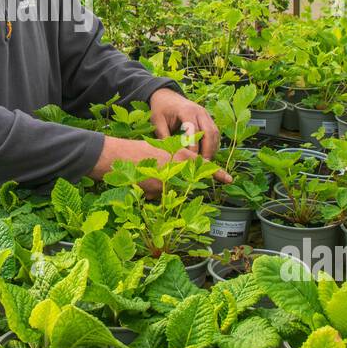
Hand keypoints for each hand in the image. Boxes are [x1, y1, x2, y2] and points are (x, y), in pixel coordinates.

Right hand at [89, 136, 231, 198]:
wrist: (116, 156)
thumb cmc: (137, 151)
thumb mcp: (160, 150)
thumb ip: (174, 161)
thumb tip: (182, 171)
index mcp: (180, 155)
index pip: (203, 165)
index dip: (217, 173)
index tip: (230, 179)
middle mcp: (177, 168)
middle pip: (188, 182)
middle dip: (179, 183)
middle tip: (163, 176)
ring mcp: (168, 181)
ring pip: (172, 191)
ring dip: (162, 189)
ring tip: (147, 176)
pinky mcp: (157, 192)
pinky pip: (159, 197)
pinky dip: (151, 193)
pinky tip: (141, 183)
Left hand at [149, 86, 220, 159]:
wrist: (166, 95)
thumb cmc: (161, 109)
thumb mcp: (157, 122)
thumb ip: (163, 137)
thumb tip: (169, 155)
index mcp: (186, 111)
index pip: (194, 131)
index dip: (194, 146)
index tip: (191, 160)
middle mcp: (199, 111)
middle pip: (209, 132)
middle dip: (207, 149)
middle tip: (202, 164)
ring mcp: (205, 114)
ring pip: (214, 132)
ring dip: (212, 148)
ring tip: (206, 162)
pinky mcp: (208, 118)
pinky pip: (215, 132)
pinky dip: (213, 143)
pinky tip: (207, 154)